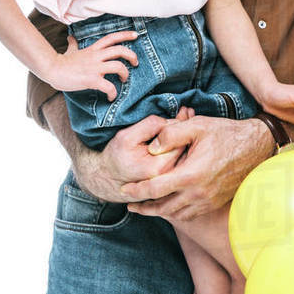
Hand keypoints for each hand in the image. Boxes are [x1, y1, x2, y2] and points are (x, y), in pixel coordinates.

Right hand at [46, 30, 138, 98]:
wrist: (51, 70)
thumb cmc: (60, 63)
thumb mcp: (69, 51)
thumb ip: (73, 44)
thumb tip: (70, 37)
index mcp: (93, 50)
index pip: (111, 38)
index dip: (125, 35)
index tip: (135, 35)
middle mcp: (96, 56)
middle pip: (120, 50)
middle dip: (132, 56)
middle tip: (135, 63)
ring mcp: (94, 68)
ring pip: (118, 66)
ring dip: (125, 74)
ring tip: (124, 80)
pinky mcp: (91, 80)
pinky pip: (109, 86)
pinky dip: (113, 92)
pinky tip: (111, 97)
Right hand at [71, 114, 185, 201]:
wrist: (104, 179)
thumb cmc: (114, 157)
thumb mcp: (127, 136)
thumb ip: (151, 126)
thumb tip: (173, 121)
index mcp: (158, 168)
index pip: (181, 142)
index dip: (183, 124)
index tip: (186, 111)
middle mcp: (167, 178)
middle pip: (186, 150)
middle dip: (188, 129)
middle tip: (188, 111)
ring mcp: (168, 182)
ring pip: (184, 156)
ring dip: (186, 137)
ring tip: (186, 119)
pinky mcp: (167, 183)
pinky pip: (179, 162)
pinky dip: (181, 147)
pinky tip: (180, 135)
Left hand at [120, 115, 274, 220]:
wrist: (256, 146)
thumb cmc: (226, 133)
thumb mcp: (197, 125)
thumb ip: (171, 134)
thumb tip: (151, 148)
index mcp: (191, 175)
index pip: (154, 189)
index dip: (136, 191)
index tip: (123, 190)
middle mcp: (199, 193)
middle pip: (163, 208)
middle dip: (144, 207)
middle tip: (130, 204)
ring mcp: (208, 200)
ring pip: (176, 214)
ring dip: (159, 212)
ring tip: (147, 207)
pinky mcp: (216, 202)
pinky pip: (191, 214)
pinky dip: (177, 212)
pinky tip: (171, 205)